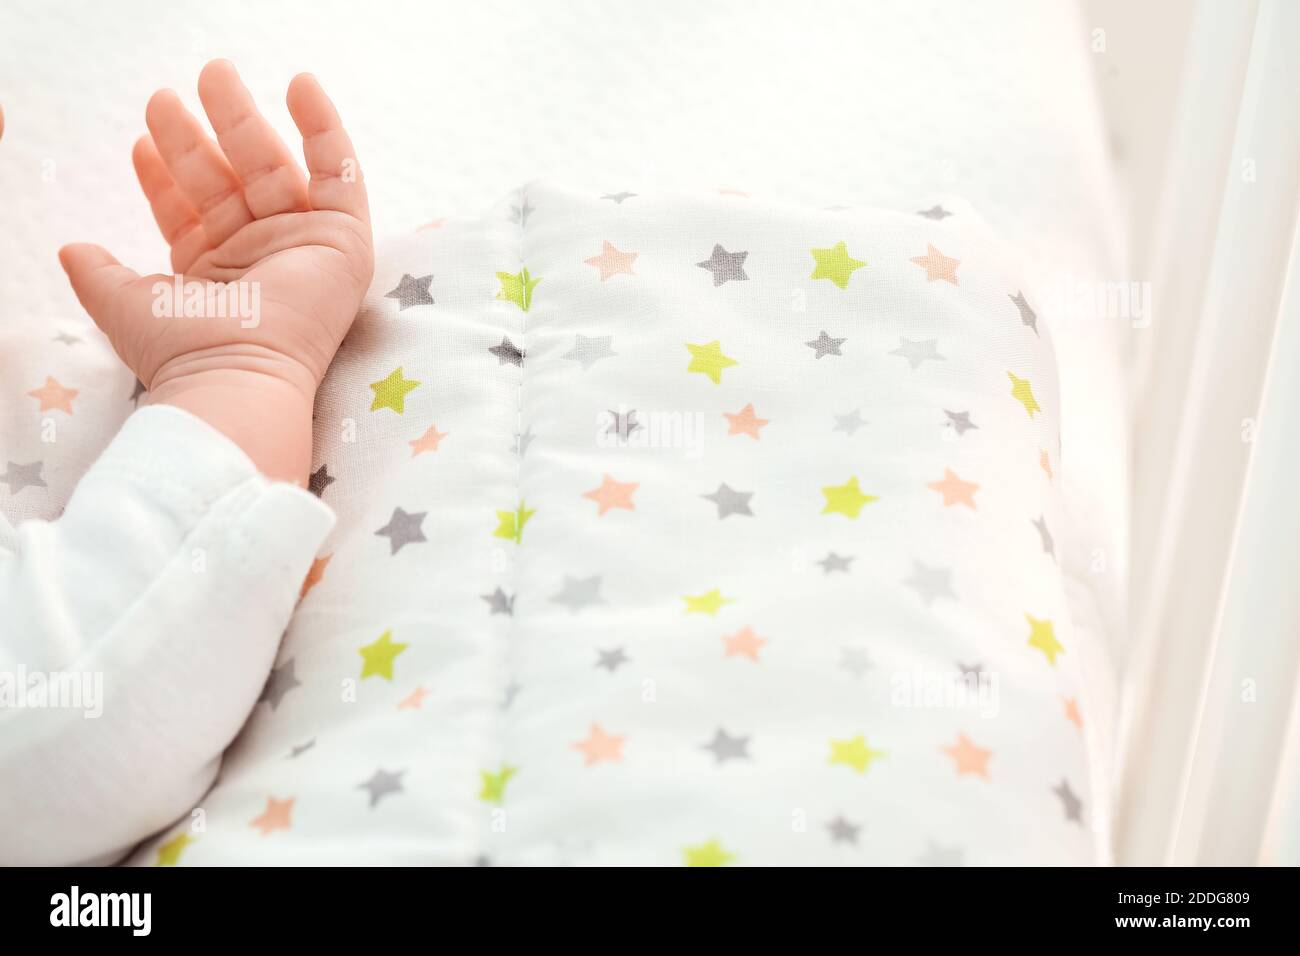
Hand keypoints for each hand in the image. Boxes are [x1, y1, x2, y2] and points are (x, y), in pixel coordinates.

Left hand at [58, 60, 373, 483]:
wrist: (238, 373)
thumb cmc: (184, 351)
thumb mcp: (123, 305)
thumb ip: (98, 274)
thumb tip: (71, 248)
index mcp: (217, 272)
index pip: (191, 209)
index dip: (166, 174)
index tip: (140, 140)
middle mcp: (261, 255)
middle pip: (230, 178)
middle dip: (199, 133)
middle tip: (166, 92)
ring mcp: (304, 244)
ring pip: (273, 166)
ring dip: (244, 118)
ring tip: (213, 72)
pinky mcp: (343, 240)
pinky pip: (340, 175)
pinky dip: (326, 130)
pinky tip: (302, 86)